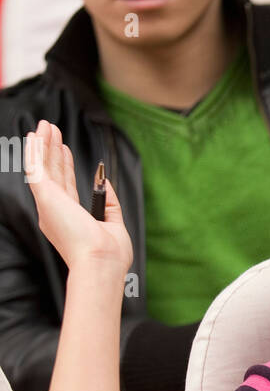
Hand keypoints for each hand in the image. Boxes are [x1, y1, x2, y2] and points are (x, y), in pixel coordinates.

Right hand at [24, 120, 132, 274]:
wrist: (101, 263)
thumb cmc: (108, 255)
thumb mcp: (113, 225)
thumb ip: (109, 204)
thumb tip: (103, 183)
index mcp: (69, 219)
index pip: (65, 186)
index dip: (64, 166)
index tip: (65, 151)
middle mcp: (55, 211)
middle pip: (53, 173)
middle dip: (52, 151)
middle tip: (52, 132)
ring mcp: (49, 203)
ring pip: (43, 167)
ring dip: (44, 145)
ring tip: (45, 127)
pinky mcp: (46, 196)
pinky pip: (36, 167)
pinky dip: (35, 150)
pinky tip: (36, 136)